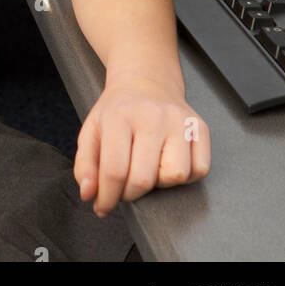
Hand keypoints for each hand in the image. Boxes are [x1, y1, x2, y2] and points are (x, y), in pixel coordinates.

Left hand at [73, 76, 210, 216]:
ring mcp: (179, 120)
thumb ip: (84, 165)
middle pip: (144, 179)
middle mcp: (152, 115)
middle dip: (130, 194)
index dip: (107, 198)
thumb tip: (88, 194)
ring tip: (149, 168)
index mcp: (119, 115)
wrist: (145, 79)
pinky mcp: (200, 126)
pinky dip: (185, 176)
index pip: (114, 170)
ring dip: (161, 183)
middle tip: (124, 187)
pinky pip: (199, 169)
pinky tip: (169, 162)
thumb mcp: (91, 130)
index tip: (103, 206)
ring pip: (176, 176)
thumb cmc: (118, 110)